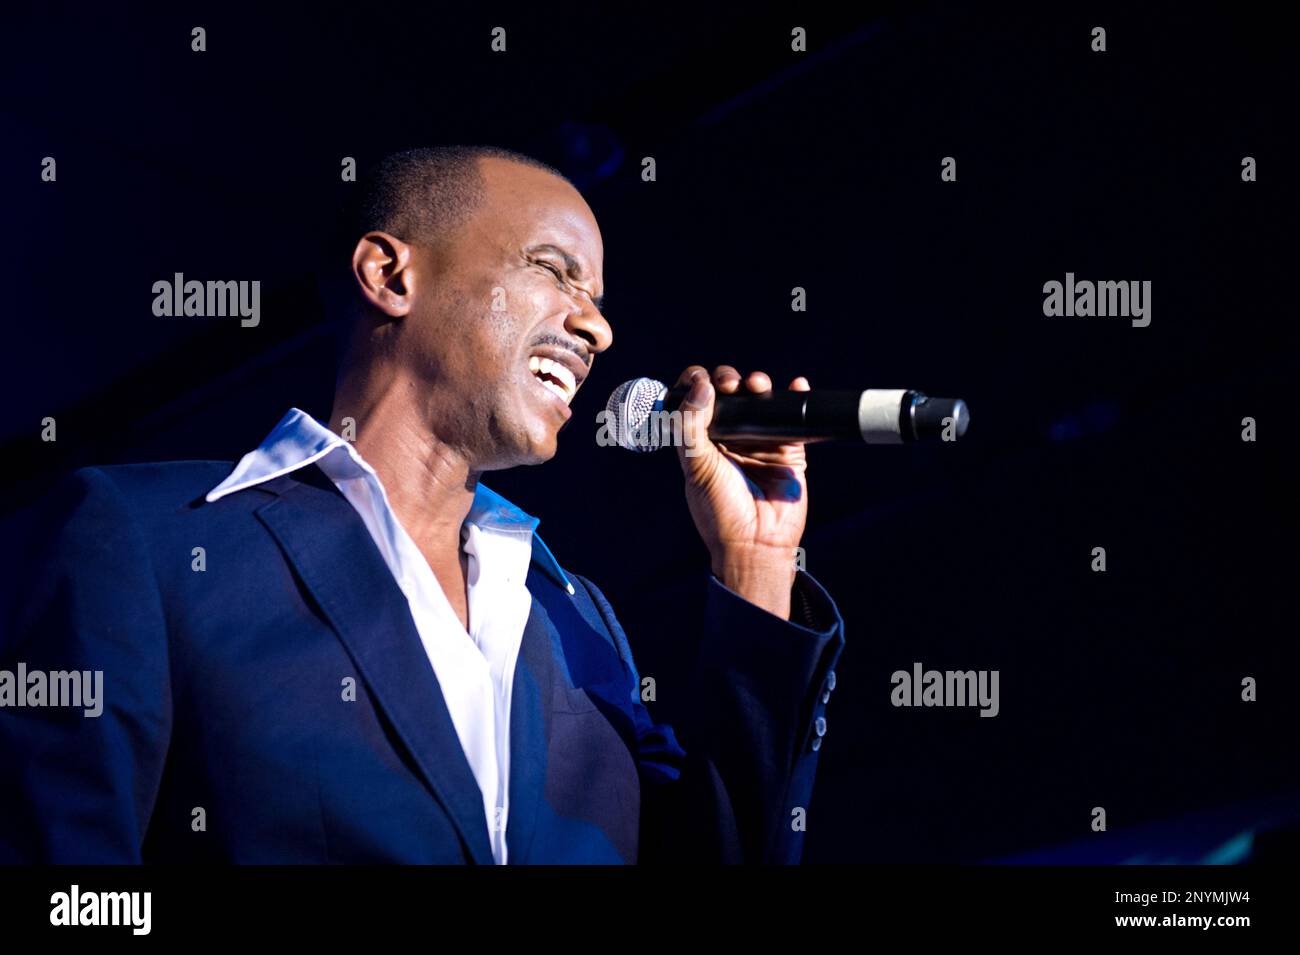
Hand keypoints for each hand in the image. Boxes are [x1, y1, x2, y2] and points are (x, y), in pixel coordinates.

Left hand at [673, 365, 810, 618]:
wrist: (756, 544)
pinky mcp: (787, 448)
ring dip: (759, 382)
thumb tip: (701, 384)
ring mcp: (759, 441)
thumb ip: (691, 425)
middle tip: (731, 384)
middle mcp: (728, 437)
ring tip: (759, 385)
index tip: (700, 377)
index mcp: (699, 441)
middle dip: (728, 379)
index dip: (695, 383)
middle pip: (727, 392)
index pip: (694, 400)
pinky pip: (792, 416)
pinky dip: (795, 396)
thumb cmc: (719, 511)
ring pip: (758, 399)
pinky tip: (795, 385)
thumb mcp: (697, 466)